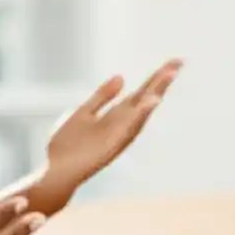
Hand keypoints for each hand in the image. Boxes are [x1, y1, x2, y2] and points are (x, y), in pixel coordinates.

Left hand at [39, 59, 181, 203]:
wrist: (55, 172)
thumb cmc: (68, 146)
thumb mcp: (84, 112)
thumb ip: (103, 97)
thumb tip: (122, 76)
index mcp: (117, 115)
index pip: (141, 93)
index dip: (157, 77)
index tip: (175, 61)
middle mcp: (122, 125)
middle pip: (145, 99)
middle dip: (161, 81)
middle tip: (179, 62)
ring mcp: (118, 135)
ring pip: (142, 111)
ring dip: (156, 93)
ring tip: (170, 74)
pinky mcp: (111, 146)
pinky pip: (129, 127)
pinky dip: (141, 114)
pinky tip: (152, 101)